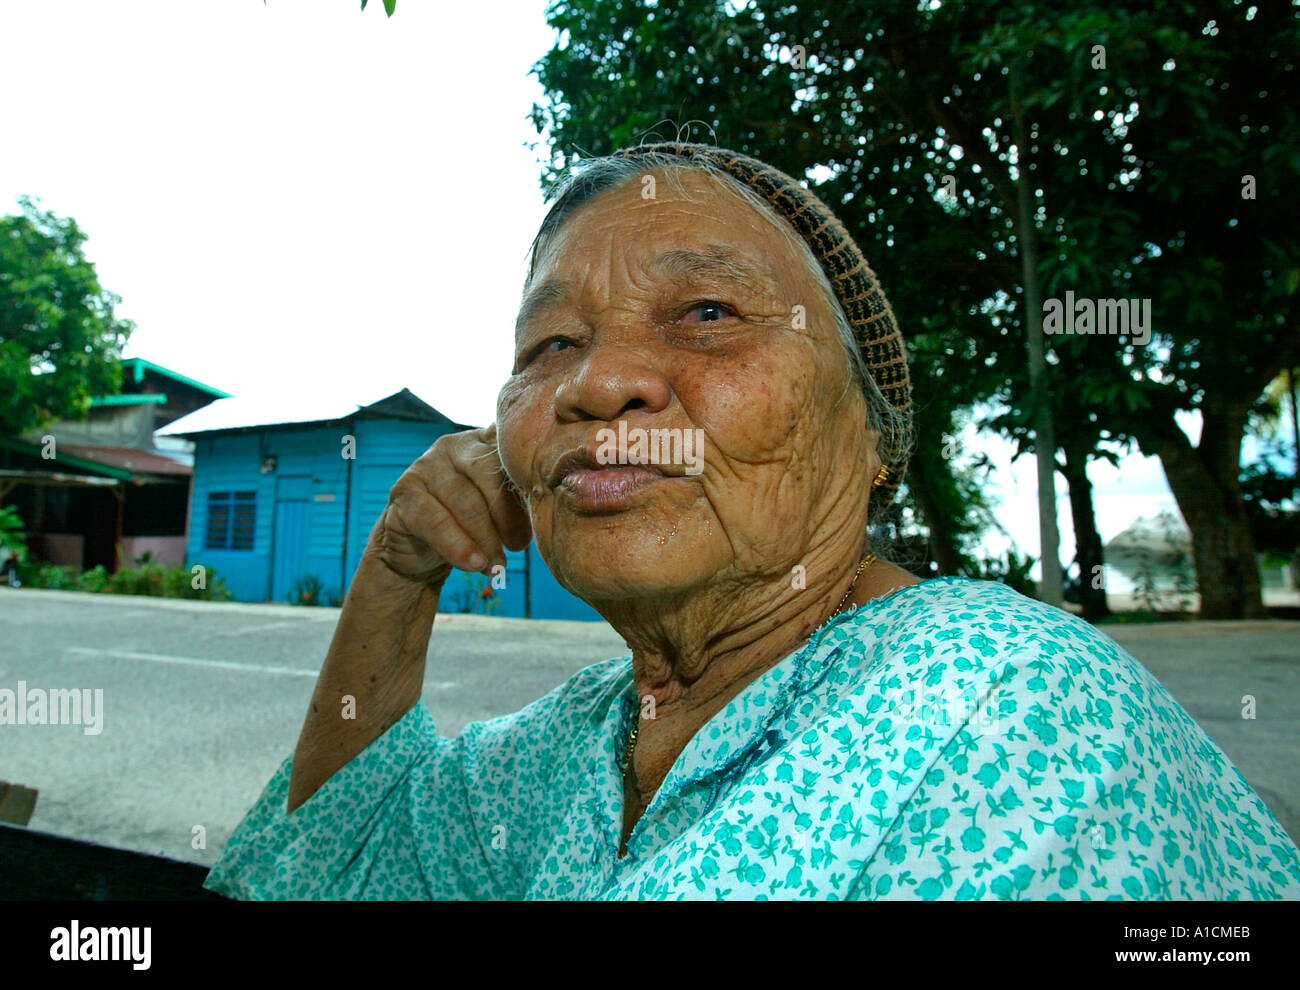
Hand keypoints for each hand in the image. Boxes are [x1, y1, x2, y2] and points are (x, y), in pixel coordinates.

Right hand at [363, 424, 530, 585]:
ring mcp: (424, 467)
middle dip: (508, 513)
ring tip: (497, 565)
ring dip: (485, 537)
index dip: (528, 478)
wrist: (420, 551)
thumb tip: (553, 507)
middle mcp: (453, 446)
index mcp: (483, 442)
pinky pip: (434, 520)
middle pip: (488, 472)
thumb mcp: (500, 509)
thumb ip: (521, 497)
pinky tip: (473, 564)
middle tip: (519, 546)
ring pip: (464, 500)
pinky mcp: (403, 494)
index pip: (510, 448)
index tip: (544, 508)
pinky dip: (458, 546)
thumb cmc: (471, 526)